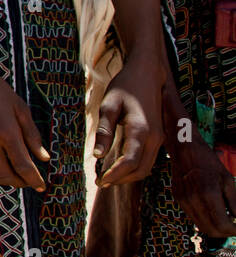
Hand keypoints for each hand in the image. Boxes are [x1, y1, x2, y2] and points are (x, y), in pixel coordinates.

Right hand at [0, 54, 48, 189]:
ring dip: (4, 180)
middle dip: (20, 182)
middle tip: (28, 181)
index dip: (34, 180)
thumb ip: (32, 135)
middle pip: (6, 175)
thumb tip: (44, 158)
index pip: (23, 166)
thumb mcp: (20, 108)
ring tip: (13, 177)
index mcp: (6, 132)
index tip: (42, 186)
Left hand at [93, 56, 164, 186]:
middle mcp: (155, 138)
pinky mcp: (159, 137)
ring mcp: (159, 138)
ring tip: (107, 176)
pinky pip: (148, 159)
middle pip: (140, 170)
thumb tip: (97, 155)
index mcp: (141, 130)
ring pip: (146, 167)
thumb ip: (104, 130)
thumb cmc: (125, 87)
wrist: (147, 74)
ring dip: (128, 176)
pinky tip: (118, 165)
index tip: (100, 181)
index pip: (130, 162)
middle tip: (100, 182)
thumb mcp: (109, 105)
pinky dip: (134, 167)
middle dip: (121, 179)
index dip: (115, 175)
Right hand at [170, 141, 235, 237]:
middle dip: (225, 232)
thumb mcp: (228, 180)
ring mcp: (183, 200)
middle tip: (234, 227)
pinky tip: (212, 212)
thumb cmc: (208, 162)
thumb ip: (234, 202)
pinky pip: (193, 217)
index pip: (222, 225)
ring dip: (214, 228)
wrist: (185, 149)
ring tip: (225, 221)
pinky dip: (205, 220)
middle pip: (210, 230)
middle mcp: (193, 200)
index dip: (234, 231)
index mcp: (208, 194)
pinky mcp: (178, 199)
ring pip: (201, 226)